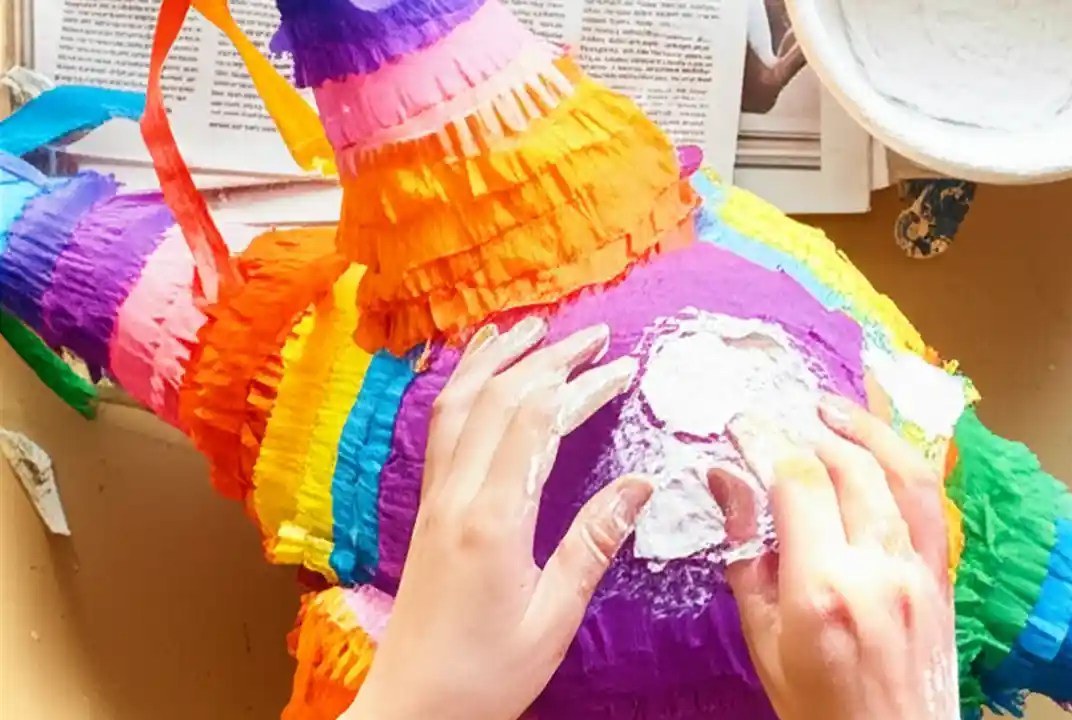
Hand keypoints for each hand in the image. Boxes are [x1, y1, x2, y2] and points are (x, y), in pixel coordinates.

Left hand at [343, 317, 652, 719]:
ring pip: (459, 404)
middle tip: (597, 334)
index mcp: (492, 519)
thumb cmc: (486, 674)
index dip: (582, 385)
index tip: (624, 367)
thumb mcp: (553, 617)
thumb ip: (593, 544)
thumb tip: (641, 485)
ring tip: (531, 326)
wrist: (411, 708)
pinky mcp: (427, 509)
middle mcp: (456, 495)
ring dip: (498, 358)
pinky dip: (463, 386)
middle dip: (550, 357)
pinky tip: (478, 372)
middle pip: (500, 398)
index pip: (538, 422)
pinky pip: (441, 428)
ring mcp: (434, 499)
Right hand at [709, 393, 958, 719]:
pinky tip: (878, 445)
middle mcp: (877, 570)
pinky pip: (928, 502)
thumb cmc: (815, 709)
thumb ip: (746, 554)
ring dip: (862, 429)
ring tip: (828, 407)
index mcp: (823, 590)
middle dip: (808, 427)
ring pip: (899, 473)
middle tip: (777, 415)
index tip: (740, 424)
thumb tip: (725, 480)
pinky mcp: (941, 577)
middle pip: (848, 466)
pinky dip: (903, 462)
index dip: (765, 440)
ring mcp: (918, 571)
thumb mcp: (763, 639)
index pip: (797, 482)